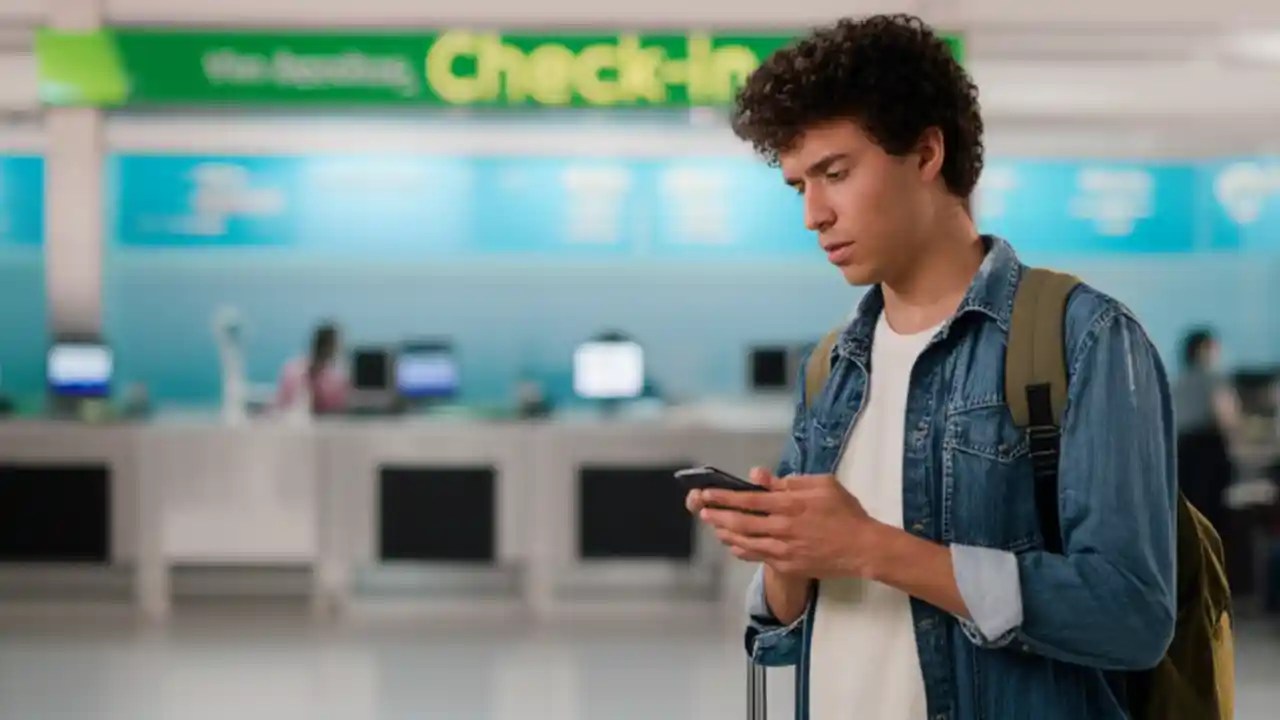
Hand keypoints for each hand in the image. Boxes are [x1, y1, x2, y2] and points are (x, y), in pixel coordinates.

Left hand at [695, 468, 885, 579]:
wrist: (863, 548)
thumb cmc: (845, 512)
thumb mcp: (823, 485)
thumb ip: (788, 481)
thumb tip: (758, 475)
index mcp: (791, 505)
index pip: (749, 499)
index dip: (724, 496)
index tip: (707, 493)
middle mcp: (783, 528)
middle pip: (741, 522)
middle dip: (717, 516)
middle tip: (702, 511)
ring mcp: (784, 550)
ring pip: (745, 542)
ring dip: (726, 534)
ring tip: (714, 526)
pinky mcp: (788, 565)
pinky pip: (758, 557)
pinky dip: (741, 550)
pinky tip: (734, 545)